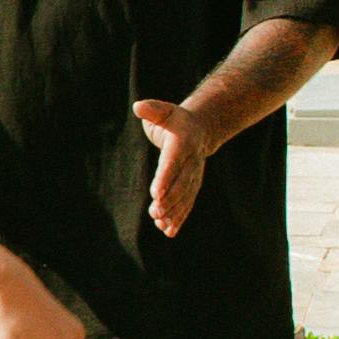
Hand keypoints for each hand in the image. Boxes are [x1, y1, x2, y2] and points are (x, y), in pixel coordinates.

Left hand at [133, 97, 209, 239]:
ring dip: (173, 212)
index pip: (173, 163)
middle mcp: (192, 162)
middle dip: (169, 200)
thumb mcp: (164, 110)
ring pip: (184, 197)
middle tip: (155, 212)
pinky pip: (187, 203)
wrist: (200, 130)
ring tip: (160, 223)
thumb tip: (138, 107)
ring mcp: (194, 176)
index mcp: (183, 143)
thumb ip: (152, 110)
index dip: (165, 178)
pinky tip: (168, 231)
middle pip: (181, 184)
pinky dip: (179, 217)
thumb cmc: (175, 120)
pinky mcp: (192, 186)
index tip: (156, 193)